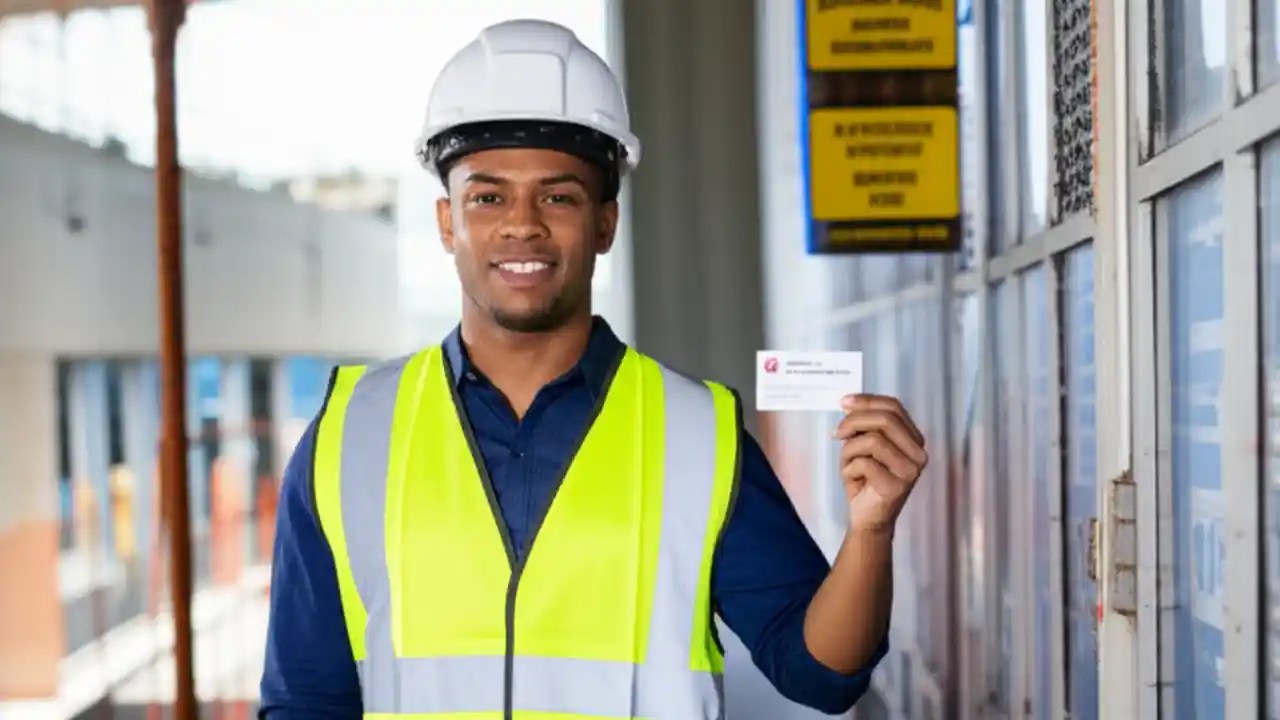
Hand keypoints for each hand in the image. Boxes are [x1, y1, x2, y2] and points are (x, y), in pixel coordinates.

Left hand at [833, 394, 927, 535]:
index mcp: (914, 439)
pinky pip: (864, 463)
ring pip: (872, 440)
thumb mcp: (863, 446)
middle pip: (885, 419)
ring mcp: (910, 470)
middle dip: (854, 421)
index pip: (894, 407)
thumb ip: (863, 425)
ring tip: (849, 463)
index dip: (867, 400)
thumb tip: (849, 403)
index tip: (844, 401)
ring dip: (850, 450)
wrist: (868, 518)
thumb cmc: (865, 480)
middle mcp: (918, 453)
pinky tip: (855, 480)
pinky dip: (850, 469)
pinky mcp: (897, 486)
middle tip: (837, 433)